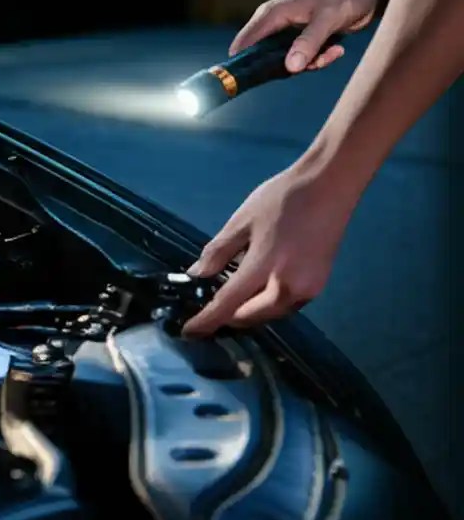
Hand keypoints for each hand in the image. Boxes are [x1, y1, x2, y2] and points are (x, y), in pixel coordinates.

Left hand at [181, 159, 360, 337]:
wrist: (329, 186)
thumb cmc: (282, 199)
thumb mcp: (241, 221)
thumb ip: (218, 252)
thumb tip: (198, 274)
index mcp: (265, 268)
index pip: (229, 304)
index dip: (207, 321)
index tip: (189, 333)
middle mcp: (289, 287)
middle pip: (250, 316)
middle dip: (228, 318)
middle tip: (208, 310)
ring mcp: (308, 289)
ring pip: (269, 313)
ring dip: (248, 312)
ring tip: (229, 299)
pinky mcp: (318, 286)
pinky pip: (285, 305)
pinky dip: (266, 303)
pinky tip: (256, 289)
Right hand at [230, 0, 381, 74]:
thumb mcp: (328, 17)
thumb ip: (308, 42)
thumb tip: (290, 68)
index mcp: (272, 14)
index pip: (244, 43)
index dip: (241, 63)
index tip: (251, 80)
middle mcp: (276, 24)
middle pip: (264, 58)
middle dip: (286, 67)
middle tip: (310, 63)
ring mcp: (291, 33)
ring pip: (287, 62)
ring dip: (309, 64)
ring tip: (330, 52)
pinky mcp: (306, 40)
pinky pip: (304, 60)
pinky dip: (319, 59)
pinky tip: (337, 49)